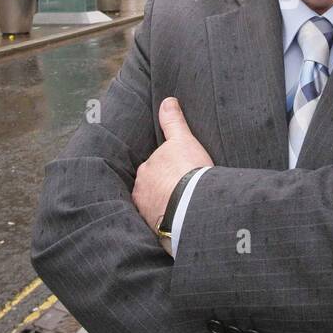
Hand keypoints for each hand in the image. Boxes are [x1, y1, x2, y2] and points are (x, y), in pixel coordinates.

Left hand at [132, 97, 213, 233]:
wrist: (191, 205)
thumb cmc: (188, 170)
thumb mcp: (183, 140)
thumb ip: (173, 122)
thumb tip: (167, 101)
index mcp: (145, 171)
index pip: (153, 170)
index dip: (166, 171)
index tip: (177, 175)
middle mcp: (140, 191)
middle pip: (151, 190)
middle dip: (161, 191)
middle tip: (181, 193)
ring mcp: (146, 213)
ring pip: (154, 208)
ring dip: (164, 209)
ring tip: (181, 211)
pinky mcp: (156, 231)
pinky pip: (161, 226)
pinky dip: (168, 225)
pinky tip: (180, 225)